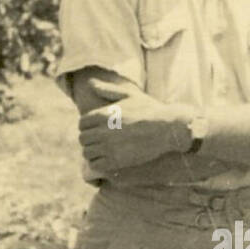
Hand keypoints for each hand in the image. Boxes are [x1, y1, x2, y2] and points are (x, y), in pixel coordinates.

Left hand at [78, 93, 193, 175]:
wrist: (167, 128)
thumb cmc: (150, 110)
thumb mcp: (129, 95)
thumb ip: (107, 90)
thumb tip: (90, 83)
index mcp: (103, 114)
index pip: (82, 124)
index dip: (88, 127)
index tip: (97, 130)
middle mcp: (102, 131)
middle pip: (83, 139)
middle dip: (90, 140)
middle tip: (101, 142)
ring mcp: (109, 147)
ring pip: (87, 153)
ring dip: (93, 153)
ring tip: (103, 152)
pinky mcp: (116, 161)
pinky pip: (96, 165)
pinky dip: (98, 164)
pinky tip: (107, 161)